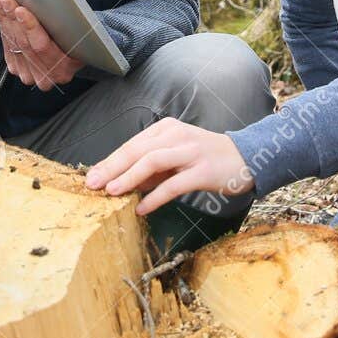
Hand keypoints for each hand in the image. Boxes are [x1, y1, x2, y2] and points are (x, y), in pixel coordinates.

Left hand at [0, 0, 83, 90]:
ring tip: (1, 0)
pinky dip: (3, 26)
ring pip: (13, 44)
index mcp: (64, 68)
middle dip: (13, 18)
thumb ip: (63, 25)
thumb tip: (46, 4)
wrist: (73, 52)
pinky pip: (7, 46)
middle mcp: (47, 75)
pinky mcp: (18, 69)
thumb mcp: (77, 33)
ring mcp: (30, 74)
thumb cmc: (77, 38)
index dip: (29, 27)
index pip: (42, 46)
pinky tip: (0, 11)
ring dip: (5, 19)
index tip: (21, 10)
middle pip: (24, 44)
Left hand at [84, 117, 253, 214]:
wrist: (246, 159)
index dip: (110, 161)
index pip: (132, 144)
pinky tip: (142, 208)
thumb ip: (152, 169)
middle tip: (92, 184)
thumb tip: (122, 184)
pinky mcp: (202, 171)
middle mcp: (176, 135)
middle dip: (112, 168)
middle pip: (137, 150)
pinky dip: (155, 197)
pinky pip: (173, 184)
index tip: (91, 176)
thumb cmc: (206, 158)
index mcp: (167, 129)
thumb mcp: (176, 157)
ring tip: (112, 192)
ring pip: (152, 162)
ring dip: (129, 178)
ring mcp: (190, 152)